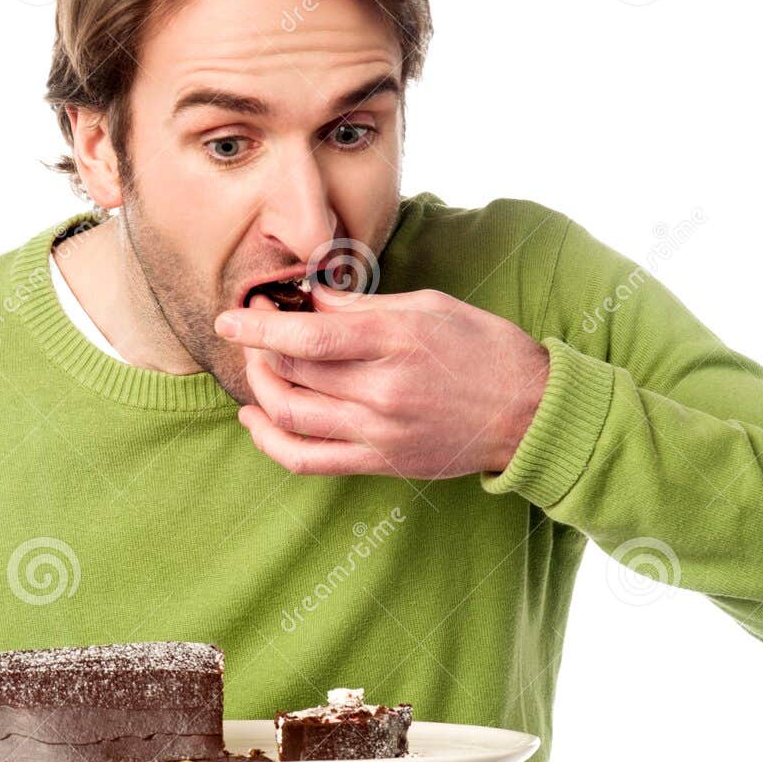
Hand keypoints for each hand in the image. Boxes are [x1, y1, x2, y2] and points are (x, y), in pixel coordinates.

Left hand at [214, 286, 549, 477]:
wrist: (530, 414)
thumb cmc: (484, 349)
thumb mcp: (429, 307)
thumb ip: (363, 307)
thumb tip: (309, 299)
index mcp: (398, 341)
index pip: (308, 336)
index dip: (259, 326)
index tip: (231, 317)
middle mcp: (384, 391)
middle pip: (293, 373)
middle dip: (259, 350)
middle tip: (252, 333)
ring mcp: (380, 432)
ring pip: (291, 416)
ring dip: (260, 390)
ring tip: (258, 369)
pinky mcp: (380, 462)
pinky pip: (307, 459)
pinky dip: (270, 441)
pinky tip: (255, 420)